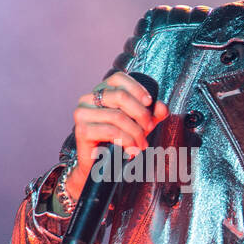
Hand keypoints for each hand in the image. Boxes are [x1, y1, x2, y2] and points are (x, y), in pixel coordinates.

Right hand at [65, 72, 168, 200]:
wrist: (101, 165)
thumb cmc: (120, 141)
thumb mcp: (139, 124)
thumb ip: (152, 114)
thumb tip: (161, 107)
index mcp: (101, 92)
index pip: (119, 78)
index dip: (137, 88)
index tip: (150, 103)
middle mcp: (88, 98)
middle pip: (121, 96)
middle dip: (141, 114)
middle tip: (150, 128)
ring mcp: (83, 113)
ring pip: (118, 116)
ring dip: (136, 133)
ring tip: (142, 145)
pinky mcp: (82, 129)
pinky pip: (111, 131)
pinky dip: (127, 141)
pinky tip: (132, 150)